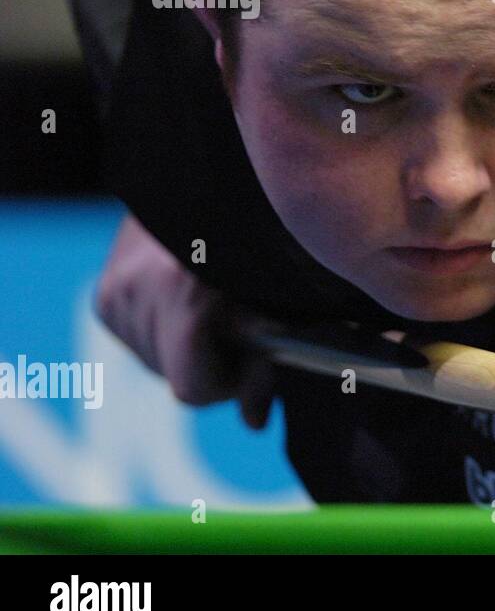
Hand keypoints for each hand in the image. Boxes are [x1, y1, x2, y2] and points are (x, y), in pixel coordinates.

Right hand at [94, 212, 276, 428]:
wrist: (210, 187)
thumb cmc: (259, 241)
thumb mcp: (273, 300)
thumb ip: (262, 364)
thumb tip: (254, 424)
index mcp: (181, 287)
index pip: (193, 388)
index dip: (232, 384)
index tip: (258, 358)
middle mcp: (137, 289)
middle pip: (176, 379)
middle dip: (215, 364)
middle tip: (244, 328)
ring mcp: (115, 291)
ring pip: (157, 364)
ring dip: (190, 349)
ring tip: (217, 305)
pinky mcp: (105, 293)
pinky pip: (141, 341)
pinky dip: (169, 331)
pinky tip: (191, 300)